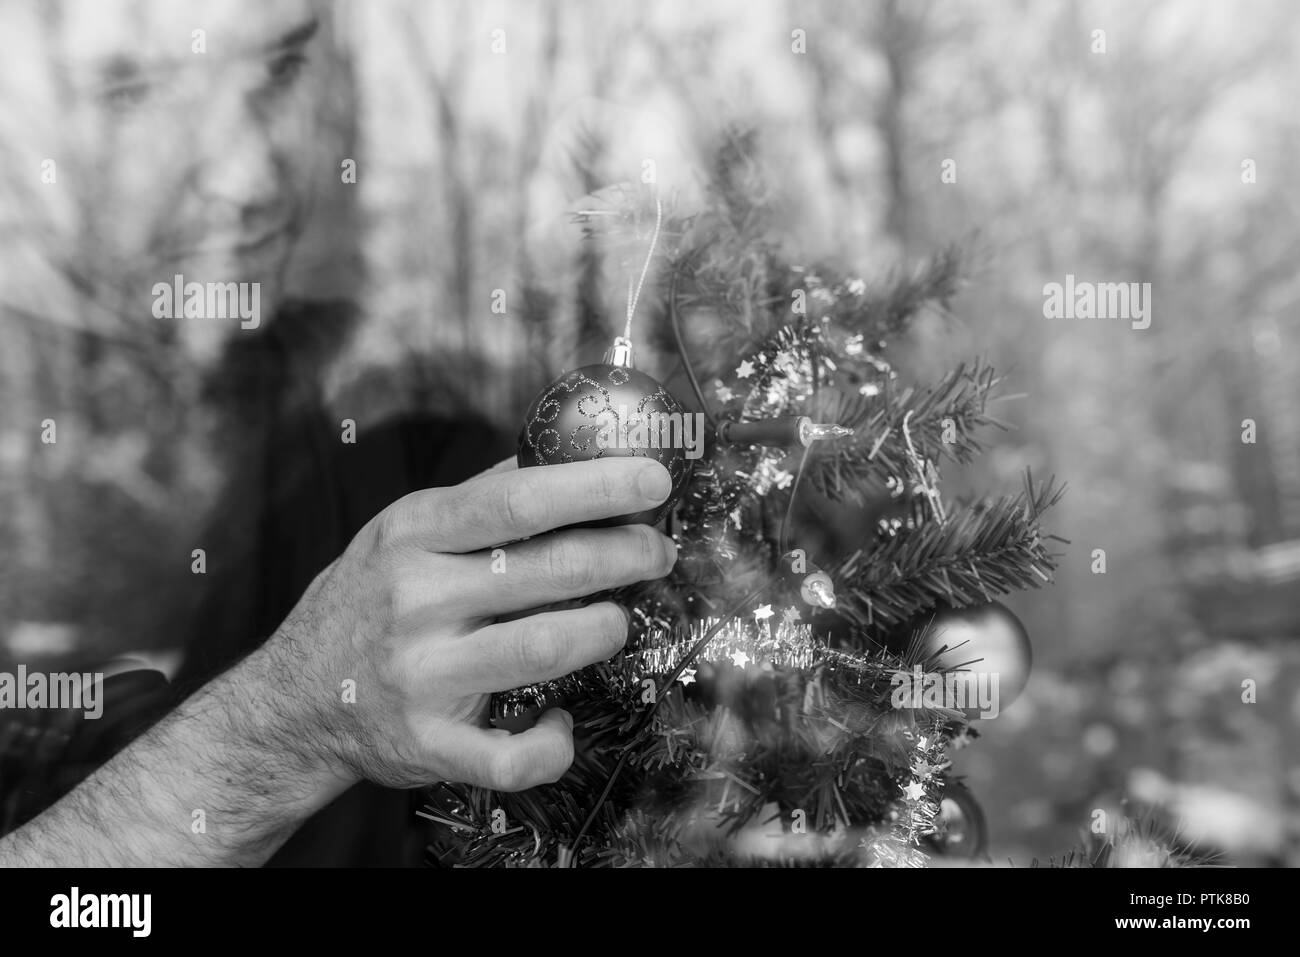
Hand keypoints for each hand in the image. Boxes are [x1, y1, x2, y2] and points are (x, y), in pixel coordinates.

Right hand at [251, 456, 676, 793]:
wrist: (293, 700)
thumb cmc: (369, 600)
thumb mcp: (402, 530)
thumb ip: (479, 496)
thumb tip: (566, 455)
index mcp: (414, 534)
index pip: (517, 500)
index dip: (596, 488)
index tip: (652, 482)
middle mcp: (416, 600)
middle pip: (547, 570)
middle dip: (624, 555)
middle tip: (657, 550)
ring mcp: (422, 676)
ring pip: (544, 650)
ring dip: (604, 630)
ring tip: (617, 620)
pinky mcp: (429, 745)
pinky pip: (511, 756)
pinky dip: (552, 744)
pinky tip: (561, 720)